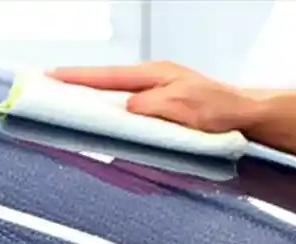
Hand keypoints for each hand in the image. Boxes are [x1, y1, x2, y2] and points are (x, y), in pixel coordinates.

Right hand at [47, 61, 264, 133]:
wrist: (246, 116)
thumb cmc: (218, 111)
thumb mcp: (180, 108)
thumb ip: (149, 108)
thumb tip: (124, 109)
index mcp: (154, 75)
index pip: (106, 76)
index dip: (77, 78)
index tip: (50, 77)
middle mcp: (154, 80)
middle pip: (107, 81)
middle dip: (78, 84)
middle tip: (49, 85)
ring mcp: (159, 92)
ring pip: (117, 93)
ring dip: (94, 96)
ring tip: (69, 101)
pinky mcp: (165, 106)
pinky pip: (131, 106)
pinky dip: (113, 107)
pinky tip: (106, 114)